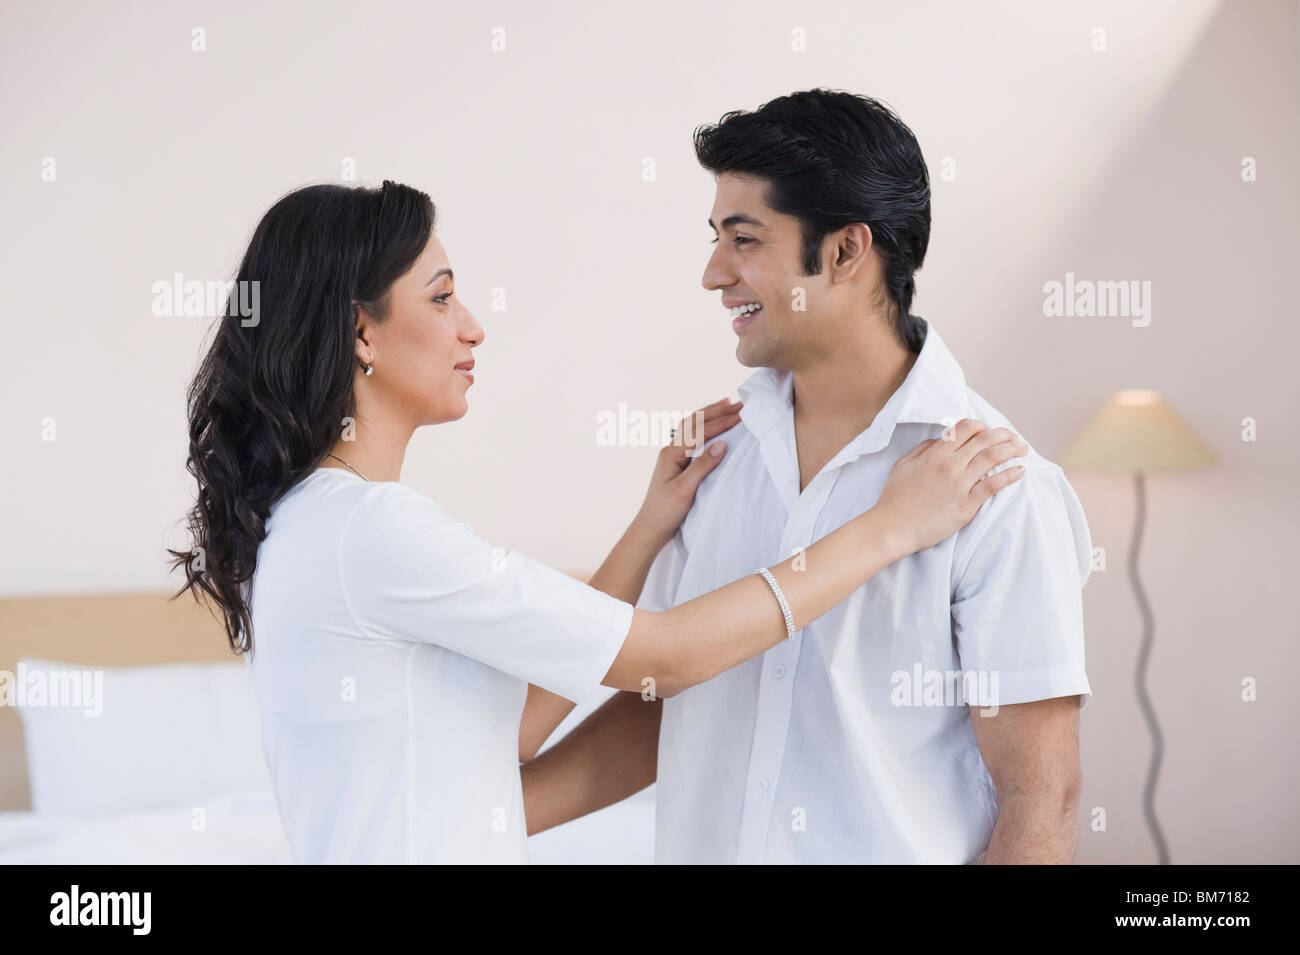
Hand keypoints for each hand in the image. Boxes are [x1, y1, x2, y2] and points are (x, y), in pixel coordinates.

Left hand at [633, 397, 742, 546]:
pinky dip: (704, 427)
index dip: (721, 423)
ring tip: (726, 405)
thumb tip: (721, 444)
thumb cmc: (666, 511)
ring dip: (709, 415)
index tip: (740, 416)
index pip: (700, 432)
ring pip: (692, 427)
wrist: (652, 527)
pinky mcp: (677, 463)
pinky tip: (712, 427)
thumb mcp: (685, 489)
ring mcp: (673, 455)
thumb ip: (702, 466)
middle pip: (694, 422)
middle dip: (716, 412)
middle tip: (738, 403)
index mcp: (671, 453)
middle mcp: (671, 450)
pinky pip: (692, 437)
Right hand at [875, 418, 1027, 555]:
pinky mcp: (966, 504)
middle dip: (1004, 435)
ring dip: (1012, 450)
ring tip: (1022, 450)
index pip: (966, 428)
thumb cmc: (895, 498)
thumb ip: (923, 449)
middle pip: (985, 439)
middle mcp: (949, 464)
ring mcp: (959, 484)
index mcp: (935, 453)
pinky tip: (1020, 471)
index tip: (990, 432)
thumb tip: (940, 439)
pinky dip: (1009, 475)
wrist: (892, 527)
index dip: (982, 427)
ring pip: (992, 457)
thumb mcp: (903, 465)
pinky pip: (992, 485)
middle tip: (1015, 438)